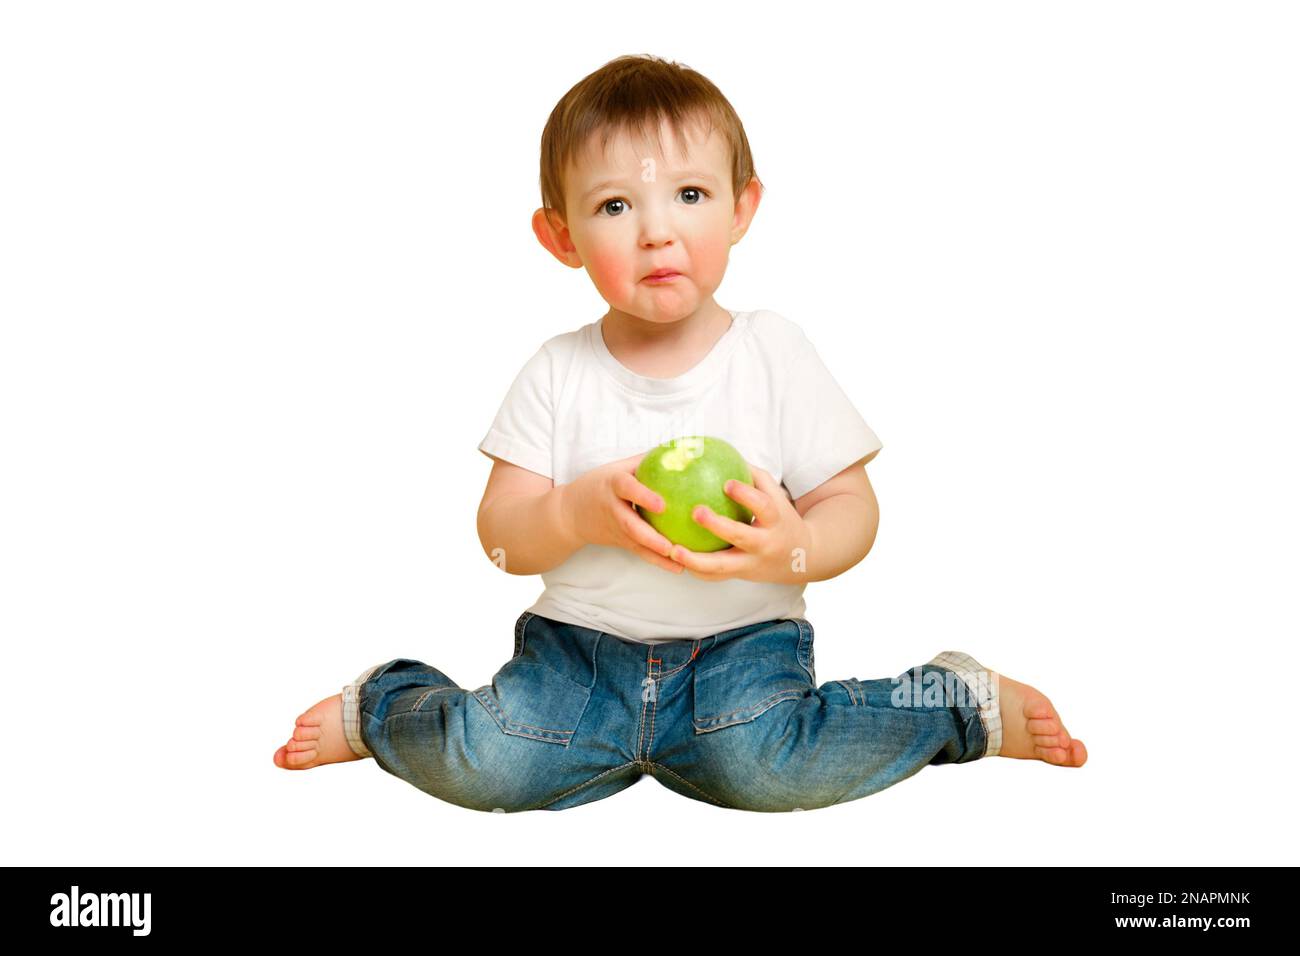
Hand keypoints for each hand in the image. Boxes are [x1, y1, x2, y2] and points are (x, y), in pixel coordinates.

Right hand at [559, 452, 684, 574]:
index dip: (643, 496)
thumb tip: (680, 448)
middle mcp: (612, 508)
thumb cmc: (600, 484)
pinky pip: (639, 553)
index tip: (662, 504)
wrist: (570, 513)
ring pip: (636, 544)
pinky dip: (657, 562)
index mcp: (612, 485)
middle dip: (649, 537)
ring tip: (680, 560)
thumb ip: (645, 461)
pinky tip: (678, 568)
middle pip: (630, 525)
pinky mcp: (619, 542)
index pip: (627, 488)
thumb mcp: (617, 468)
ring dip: (657, 554)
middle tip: (670, 546)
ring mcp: (614, 529)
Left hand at [668, 466, 811, 583]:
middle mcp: (765, 544)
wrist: (801, 558)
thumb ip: (753, 475)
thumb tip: (721, 451)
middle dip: (718, 526)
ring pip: (723, 567)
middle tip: (695, 512)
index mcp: (775, 521)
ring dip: (696, 560)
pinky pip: (715, 576)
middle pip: (741, 537)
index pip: (763, 506)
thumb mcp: (775, 495)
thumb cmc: (780, 518)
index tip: (726, 484)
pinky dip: (696, 569)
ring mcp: (752, 564)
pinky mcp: (741, 576)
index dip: (746, 495)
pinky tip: (676, 557)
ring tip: (673, 549)